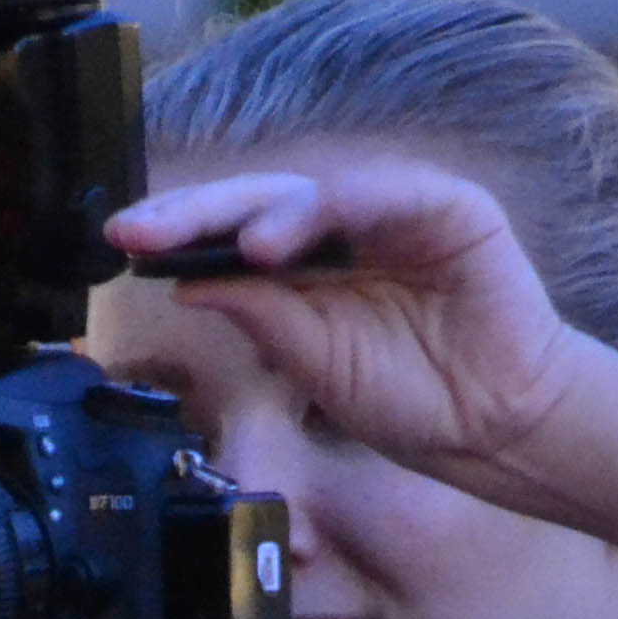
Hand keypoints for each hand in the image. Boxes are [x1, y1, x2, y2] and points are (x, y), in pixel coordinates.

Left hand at [107, 162, 597, 500]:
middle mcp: (345, 230)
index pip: (231, 237)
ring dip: (266, 213)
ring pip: (312, 191)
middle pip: (258, 202)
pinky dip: (336, 206)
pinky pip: (382, 192)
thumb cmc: (413, 399)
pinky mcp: (447, 207)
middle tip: (142, 227)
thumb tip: (189, 286)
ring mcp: (394, 213)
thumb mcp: (314, 364)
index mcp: (308, 267)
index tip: (121, 243)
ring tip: (236, 248)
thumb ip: (261, 318)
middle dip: (195, 212)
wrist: (496, 427)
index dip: (177, 236)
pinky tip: (294, 235)